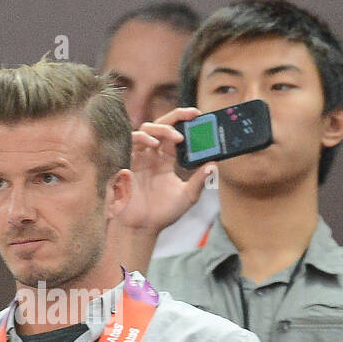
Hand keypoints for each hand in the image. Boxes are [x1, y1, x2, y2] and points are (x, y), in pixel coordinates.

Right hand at [120, 106, 215, 234]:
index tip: (200, 118)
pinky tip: (155, 145)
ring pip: (147, 129)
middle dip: (176, 117)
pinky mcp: (127, 161)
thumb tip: (214, 164)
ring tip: (177, 138)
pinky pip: (132, 140)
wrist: (142, 227)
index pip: (176, 136)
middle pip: (162, 126)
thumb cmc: (163, 213)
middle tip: (192, 114)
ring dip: (163, 129)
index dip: (186, 125)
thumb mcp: (187, 196)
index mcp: (166, 160)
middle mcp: (152, 155)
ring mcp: (139, 156)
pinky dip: (143, 138)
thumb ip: (199, 180)